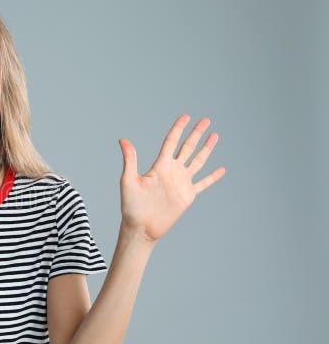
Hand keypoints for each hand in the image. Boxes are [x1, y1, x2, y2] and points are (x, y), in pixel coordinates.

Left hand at [117, 114, 225, 242]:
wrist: (141, 227)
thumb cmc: (131, 205)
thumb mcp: (128, 180)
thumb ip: (130, 160)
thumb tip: (123, 140)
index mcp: (159, 166)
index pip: (171, 142)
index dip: (178, 128)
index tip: (186, 116)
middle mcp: (172, 171)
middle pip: (187, 147)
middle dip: (196, 133)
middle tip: (206, 120)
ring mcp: (181, 183)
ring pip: (198, 161)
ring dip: (206, 149)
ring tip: (214, 135)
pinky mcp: (187, 196)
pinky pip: (203, 183)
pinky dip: (212, 176)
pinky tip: (221, 169)